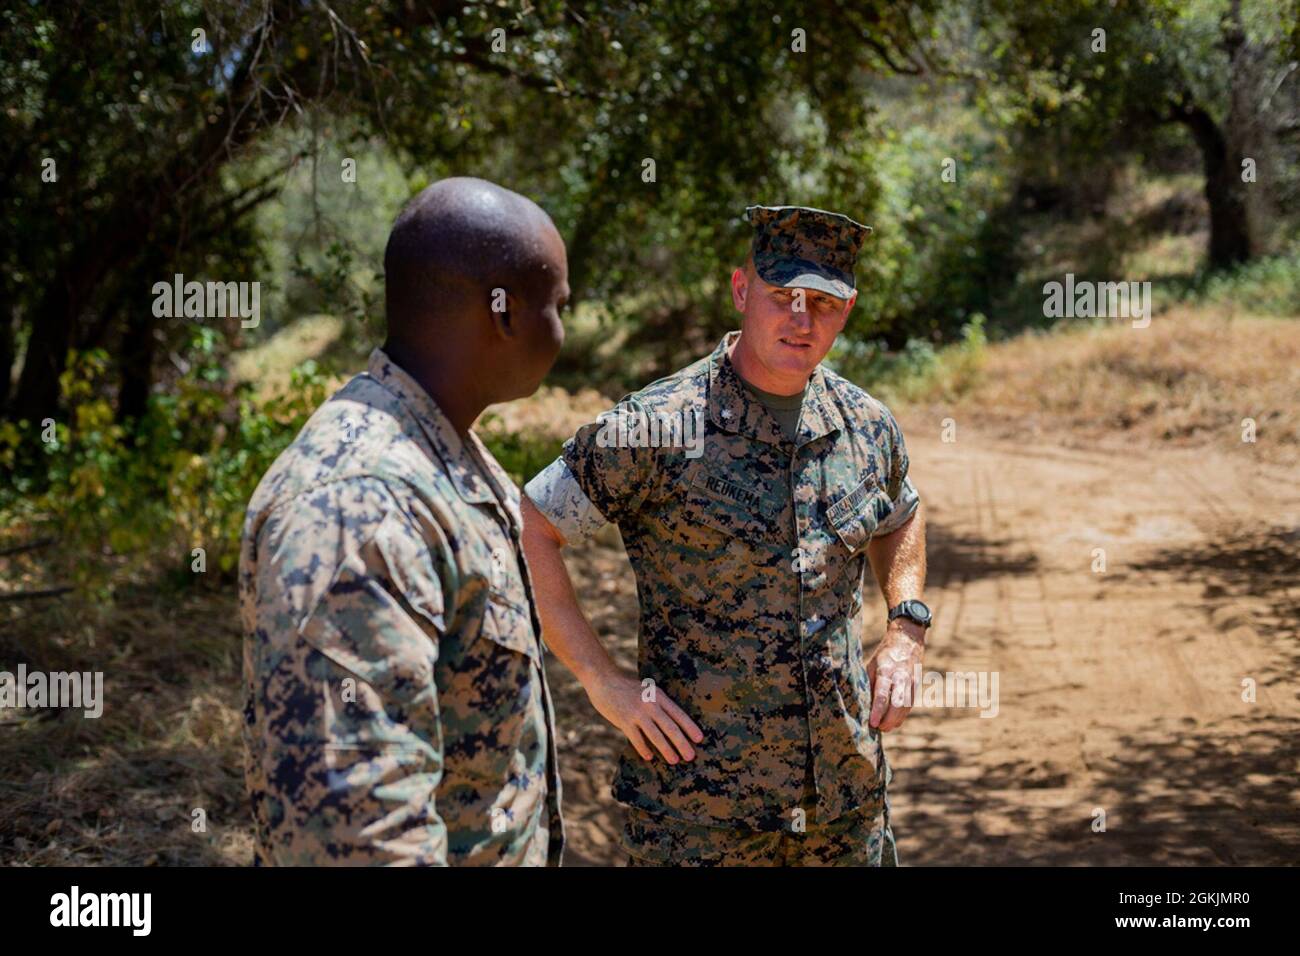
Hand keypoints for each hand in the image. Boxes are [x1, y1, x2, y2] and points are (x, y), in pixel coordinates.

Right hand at [585, 668, 703, 763]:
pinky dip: (643, 749)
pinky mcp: (624, 721)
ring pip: (656, 735)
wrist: (603, 680)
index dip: (690, 727)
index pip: (678, 714)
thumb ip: (658, 703)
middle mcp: (650, 704)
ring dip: (666, 749)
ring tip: (674, 760)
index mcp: (658, 695)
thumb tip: (671, 722)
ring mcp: (637, 713)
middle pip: (670, 727)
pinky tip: (649, 757)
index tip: (699, 739)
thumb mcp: (647, 690)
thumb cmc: (627, 687)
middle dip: (682, 743)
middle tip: (691, 756)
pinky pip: (637, 739)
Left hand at [865, 619, 925, 732]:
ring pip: (905, 707)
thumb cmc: (884, 655)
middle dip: (888, 720)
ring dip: (895, 720)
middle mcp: (901, 677)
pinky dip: (902, 715)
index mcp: (886, 670)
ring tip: (884, 728)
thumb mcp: (871, 664)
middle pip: (897, 704)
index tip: (872, 723)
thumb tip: (861, 704)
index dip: (877, 711)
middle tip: (878, 728)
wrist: (908, 642)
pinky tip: (894, 722)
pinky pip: (910, 705)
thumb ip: (868, 683)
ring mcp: (911, 682)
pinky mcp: (917, 687)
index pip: (882, 695)